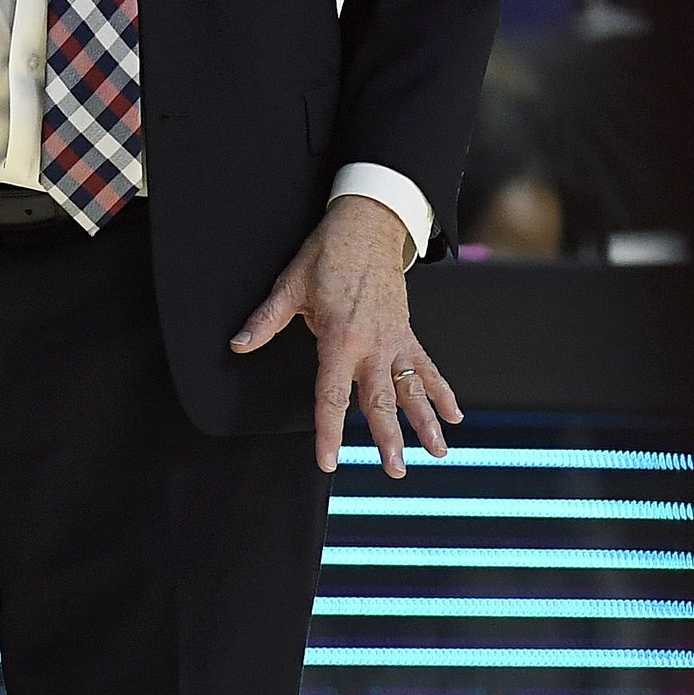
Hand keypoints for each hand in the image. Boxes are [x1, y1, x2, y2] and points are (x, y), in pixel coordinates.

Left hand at [232, 195, 461, 477]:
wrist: (368, 224)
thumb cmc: (329, 253)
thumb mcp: (291, 285)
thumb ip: (265, 321)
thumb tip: (239, 344)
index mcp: (340, 336)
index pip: (332, 395)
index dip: (329, 431)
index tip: (328, 460)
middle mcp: (372, 343)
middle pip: (380, 400)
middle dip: (389, 438)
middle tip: (395, 470)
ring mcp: (394, 339)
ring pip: (411, 389)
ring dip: (425, 422)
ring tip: (436, 453)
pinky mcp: (406, 333)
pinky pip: (426, 367)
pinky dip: (441, 391)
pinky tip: (454, 417)